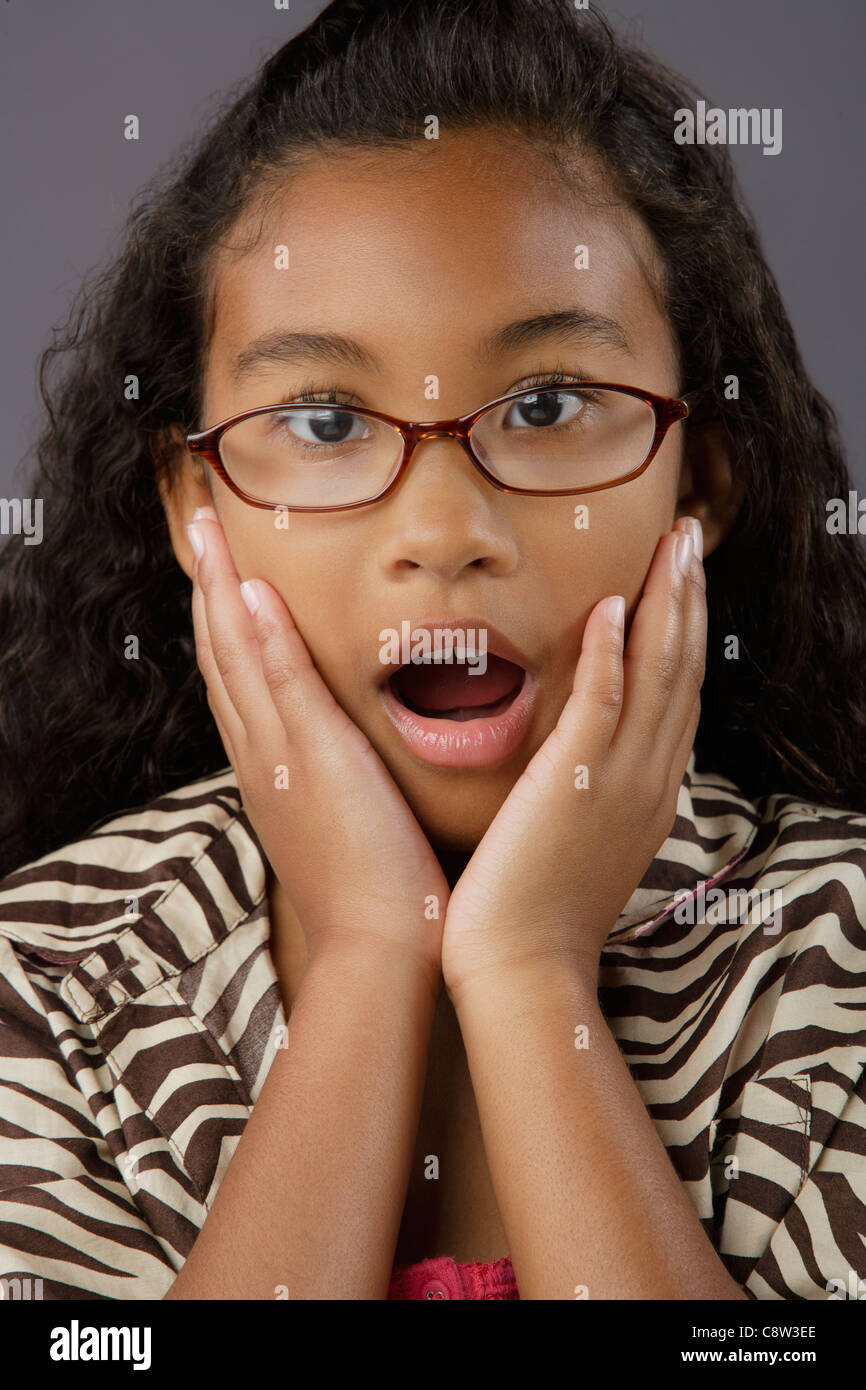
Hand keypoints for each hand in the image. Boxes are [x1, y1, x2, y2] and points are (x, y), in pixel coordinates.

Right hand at [187, 506, 448, 993]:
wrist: (380, 951)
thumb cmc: (377, 900)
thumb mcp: (343, 831)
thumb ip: (336, 787)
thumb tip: (347, 766)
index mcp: (270, 773)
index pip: (238, 684)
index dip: (225, 628)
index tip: (222, 581)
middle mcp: (263, 759)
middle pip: (222, 660)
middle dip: (209, 592)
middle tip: (199, 532)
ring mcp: (282, 758)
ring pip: (238, 660)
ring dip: (220, 591)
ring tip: (208, 533)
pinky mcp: (314, 761)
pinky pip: (280, 685)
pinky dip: (260, 636)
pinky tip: (250, 590)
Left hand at [441, 517, 705, 1001]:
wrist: (522, 970)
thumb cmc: (536, 909)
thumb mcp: (581, 838)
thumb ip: (588, 785)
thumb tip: (580, 754)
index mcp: (648, 789)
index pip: (677, 693)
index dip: (684, 628)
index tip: (682, 576)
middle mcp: (647, 779)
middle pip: (683, 670)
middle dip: (689, 596)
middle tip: (690, 536)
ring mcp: (617, 781)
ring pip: (658, 675)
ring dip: (667, 603)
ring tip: (673, 546)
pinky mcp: (573, 785)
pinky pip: (602, 705)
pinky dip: (611, 653)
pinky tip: (613, 606)